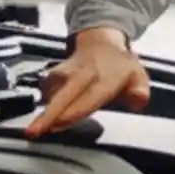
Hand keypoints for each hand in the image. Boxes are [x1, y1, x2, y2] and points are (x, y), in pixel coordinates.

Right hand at [23, 26, 150, 137]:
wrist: (101, 42)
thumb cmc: (119, 66)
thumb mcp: (138, 76)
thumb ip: (140, 91)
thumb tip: (138, 99)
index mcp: (105, 77)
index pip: (89, 96)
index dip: (74, 110)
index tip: (60, 123)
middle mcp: (83, 73)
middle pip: (64, 94)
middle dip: (48, 113)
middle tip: (34, 131)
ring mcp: (67, 71)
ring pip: (52, 90)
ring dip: (44, 110)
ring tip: (37, 128)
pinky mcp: (55, 73)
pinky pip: (47, 88)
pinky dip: (44, 102)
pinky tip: (44, 116)